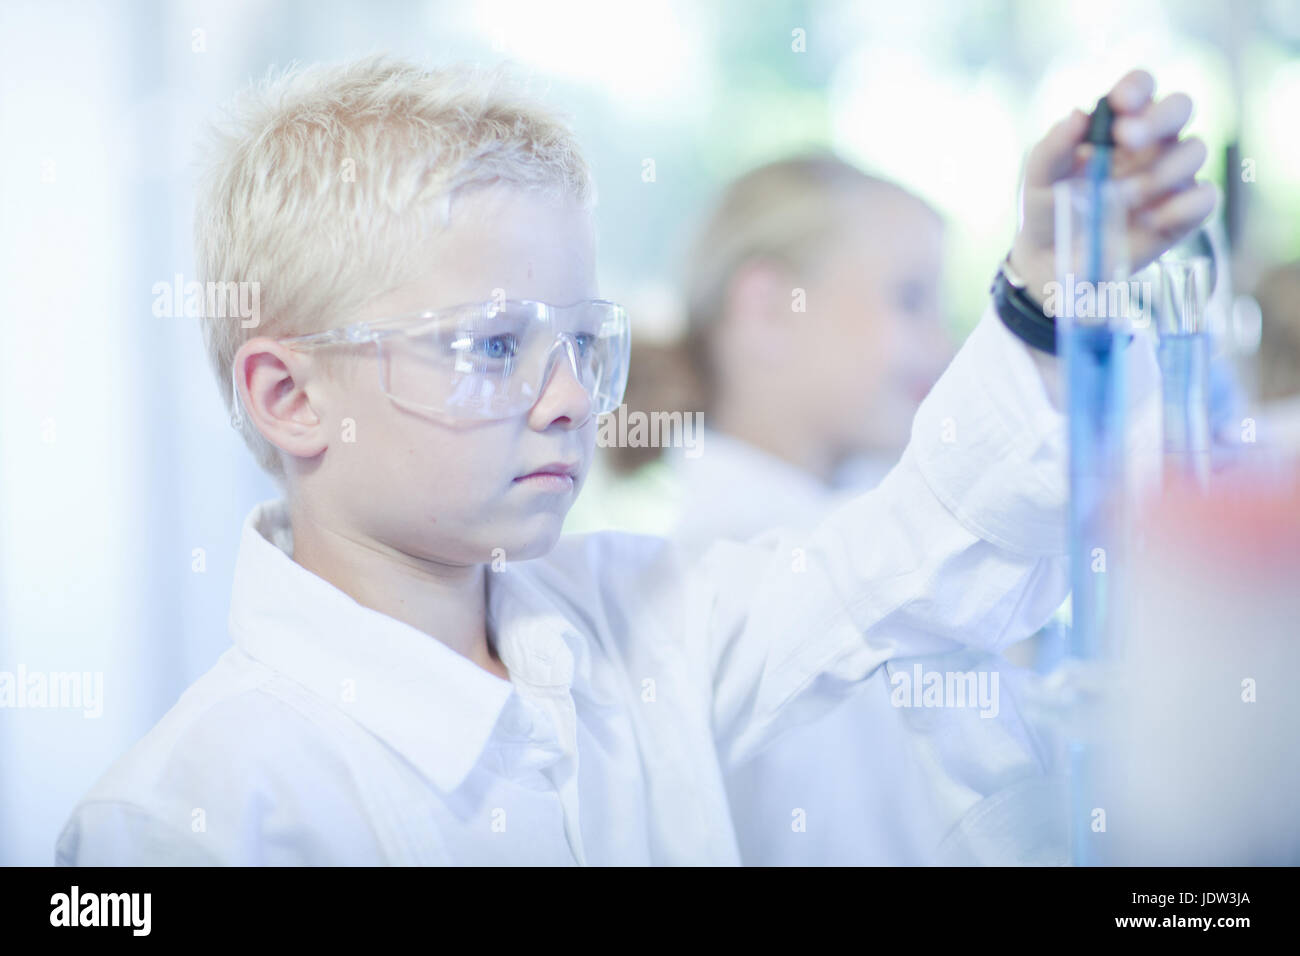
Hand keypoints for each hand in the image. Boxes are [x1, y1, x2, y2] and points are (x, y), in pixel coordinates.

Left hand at [1009, 69, 1216, 304]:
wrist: (1052, 262)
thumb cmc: (1049, 208)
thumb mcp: (1039, 179)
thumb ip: (1053, 147)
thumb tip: (1078, 115)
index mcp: (1118, 124)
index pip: (1141, 87)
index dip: (1136, 87)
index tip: (1119, 103)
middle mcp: (1152, 143)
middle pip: (1180, 106)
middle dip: (1159, 118)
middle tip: (1127, 139)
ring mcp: (1171, 176)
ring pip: (1196, 149)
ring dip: (1162, 169)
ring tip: (1124, 196)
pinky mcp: (1183, 212)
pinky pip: (1206, 198)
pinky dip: (1183, 207)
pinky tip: (1151, 220)